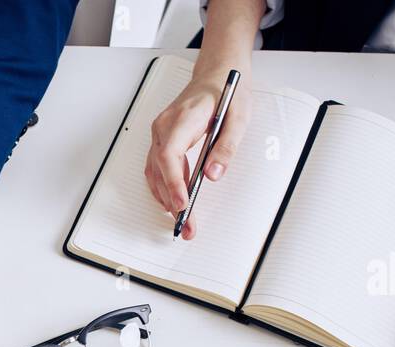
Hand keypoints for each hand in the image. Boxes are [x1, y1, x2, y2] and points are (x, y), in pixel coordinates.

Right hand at [145, 68, 251, 239]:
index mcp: (183, 118)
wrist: (217, 72)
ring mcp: (159, 133)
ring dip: (166, 199)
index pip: (169, 155)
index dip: (174, 183)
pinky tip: (174, 202)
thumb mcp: (239, 117)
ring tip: (183, 221)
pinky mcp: (161, 139)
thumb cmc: (228, 91)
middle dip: (173, 201)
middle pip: (161, 170)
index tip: (183, 204)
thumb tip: (213, 176)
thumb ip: (226, 147)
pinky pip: (156, 168)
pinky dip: (163, 187)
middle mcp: (164, 126)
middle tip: (188, 226)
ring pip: (155, 173)